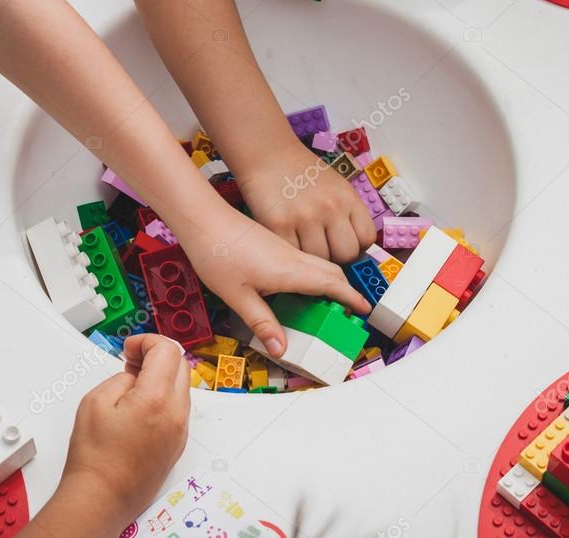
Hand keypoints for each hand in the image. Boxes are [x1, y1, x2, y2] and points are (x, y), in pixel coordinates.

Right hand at [24, 335, 189, 537]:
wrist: (101, 498)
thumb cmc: (95, 458)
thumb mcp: (95, 401)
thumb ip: (121, 378)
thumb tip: (135, 374)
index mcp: (156, 399)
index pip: (167, 350)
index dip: (147, 341)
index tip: (130, 348)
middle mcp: (176, 414)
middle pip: (181, 364)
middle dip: (158, 355)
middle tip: (132, 361)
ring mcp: (180, 430)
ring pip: (182, 386)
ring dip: (162, 376)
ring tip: (133, 384)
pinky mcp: (177, 444)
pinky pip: (178, 408)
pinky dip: (164, 396)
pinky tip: (141, 404)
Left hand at [179, 207, 370, 356]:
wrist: (203, 218)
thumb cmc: (217, 255)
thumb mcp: (238, 297)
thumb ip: (262, 323)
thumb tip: (281, 349)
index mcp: (290, 271)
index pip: (332, 285)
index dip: (351, 297)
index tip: (365, 308)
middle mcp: (293, 257)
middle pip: (331, 272)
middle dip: (346, 290)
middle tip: (350, 310)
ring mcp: (285, 248)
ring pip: (319, 264)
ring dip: (331, 280)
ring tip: (329, 301)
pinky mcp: (275, 244)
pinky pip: (306, 260)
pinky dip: (315, 273)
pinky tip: (301, 284)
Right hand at [236, 140, 376, 263]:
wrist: (267, 154)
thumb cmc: (302, 172)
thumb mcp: (336, 186)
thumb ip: (347, 213)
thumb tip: (353, 248)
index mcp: (348, 198)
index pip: (366, 238)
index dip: (356, 246)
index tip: (344, 244)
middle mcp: (331, 208)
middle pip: (346, 254)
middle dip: (335, 256)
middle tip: (322, 248)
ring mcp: (305, 217)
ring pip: (319, 259)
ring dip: (312, 257)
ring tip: (303, 243)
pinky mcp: (279, 225)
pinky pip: (293, 254)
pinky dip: (291, 253)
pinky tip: (288, 240)